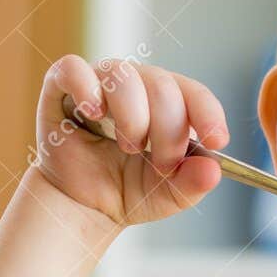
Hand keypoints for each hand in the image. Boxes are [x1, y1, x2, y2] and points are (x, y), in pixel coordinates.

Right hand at [34, 54, 228, 226]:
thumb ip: (192, 183)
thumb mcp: (166, 195)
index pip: (193, 93)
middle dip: (167, 132)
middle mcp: (136, 84)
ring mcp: (99, 82)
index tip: (216, 141)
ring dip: (132, 119)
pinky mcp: (61, 86)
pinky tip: (93, 114)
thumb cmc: (125, 189)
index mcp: (167, 103)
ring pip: (124, 77)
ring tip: (126, 147)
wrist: (80, 206)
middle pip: (162, 85)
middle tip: (161, 165)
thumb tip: (212, 171)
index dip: (207, 113)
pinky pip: (74, 69)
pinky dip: (86, 90)